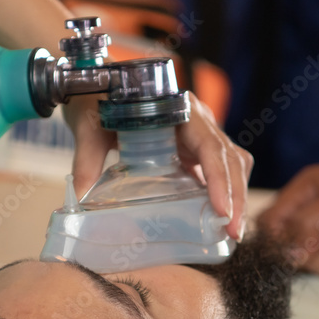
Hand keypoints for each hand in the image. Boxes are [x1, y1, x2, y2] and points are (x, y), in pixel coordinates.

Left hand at [67, 92, 252, 241]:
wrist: (94, 86)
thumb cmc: (96, 100)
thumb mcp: (89, 127)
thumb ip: (87, 158)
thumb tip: (82, 196)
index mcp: (178, 109)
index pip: (210, 146)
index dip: (219, 178)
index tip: (221, 210)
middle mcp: (196, 119)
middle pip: (229, 158)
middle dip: (236, 196)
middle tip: (234, 232)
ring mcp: (198, 134)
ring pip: (232, 163)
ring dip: (236, 196)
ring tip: (232, 231)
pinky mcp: (193, 149)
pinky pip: (219, 169)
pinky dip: (225, 193)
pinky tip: (220, 220)